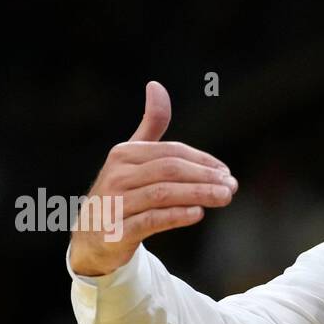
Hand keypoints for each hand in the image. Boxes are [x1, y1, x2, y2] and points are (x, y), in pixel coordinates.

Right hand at [68, 81, 238, 276]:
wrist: (91, 237)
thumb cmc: (121, 192)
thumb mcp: (132, 158)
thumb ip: (150, 125)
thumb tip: (156, 85)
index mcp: (124, 155)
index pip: (171, 152)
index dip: (202, 161)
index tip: (226, 172)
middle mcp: (117, 175)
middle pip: (169, 170)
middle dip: (204, 176)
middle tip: (231, 186)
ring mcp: (115, 203)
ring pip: (162, 194)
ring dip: (198, 194)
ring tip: (224, 197)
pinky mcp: (118, 231)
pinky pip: (150, 220)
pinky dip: (176, 216)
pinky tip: (197, 213)